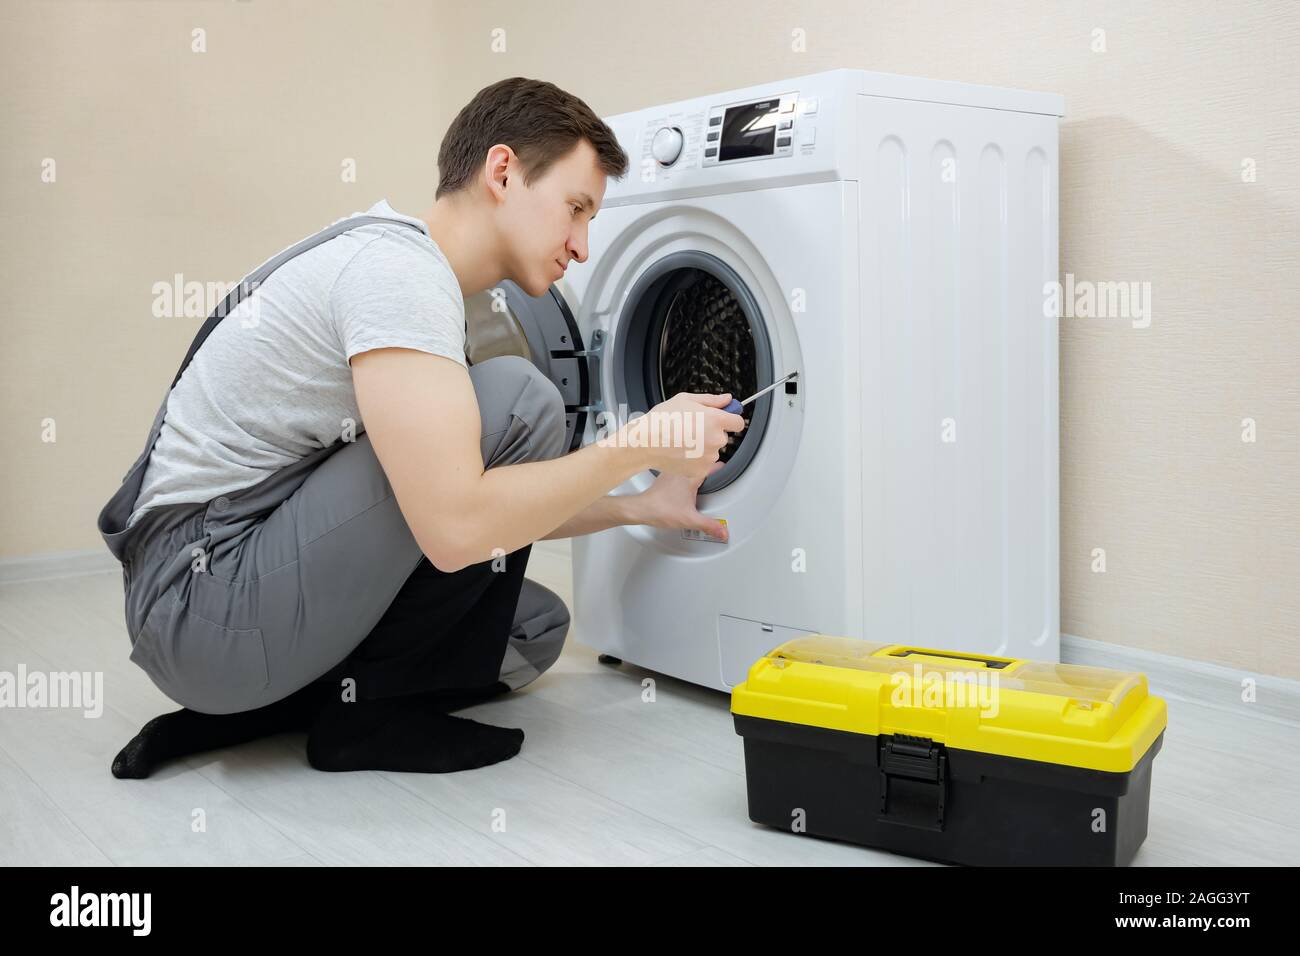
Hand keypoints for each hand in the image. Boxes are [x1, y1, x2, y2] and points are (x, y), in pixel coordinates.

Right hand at [618, 391, 745, 481]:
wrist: (645, 443)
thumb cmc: (662, 420)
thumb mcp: (685, 400)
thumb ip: (711, 400)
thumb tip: (727, 399)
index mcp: (715, 419)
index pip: (738, 422)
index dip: (730, 420)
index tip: (722, 420)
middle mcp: (716, 439)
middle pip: (723, 437)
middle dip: (711, 433)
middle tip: (692, 429)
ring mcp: (709, 457)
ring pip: (713, 451)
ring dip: (703, 447)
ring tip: (683, 441)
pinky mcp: (701, 470)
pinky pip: (704, 464)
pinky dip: (696, 460)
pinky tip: (682, 452)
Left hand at [635, 460, 728, 540]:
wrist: (641, 509)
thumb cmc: (661, 509)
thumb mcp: (690, 520)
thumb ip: (709, 525)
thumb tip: (722, 531)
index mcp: (691, 476)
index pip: (713, 466)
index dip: (723, 470)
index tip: (728, 475)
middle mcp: (682, 470)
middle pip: (703, 464)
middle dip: (711, 471)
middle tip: (718, 480)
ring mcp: (672, 472)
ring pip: (691, 466)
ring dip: (698, 471)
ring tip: (704, 483)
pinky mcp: (665, 476)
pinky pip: (680, 471)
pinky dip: (687, 475)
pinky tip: (687, 487)